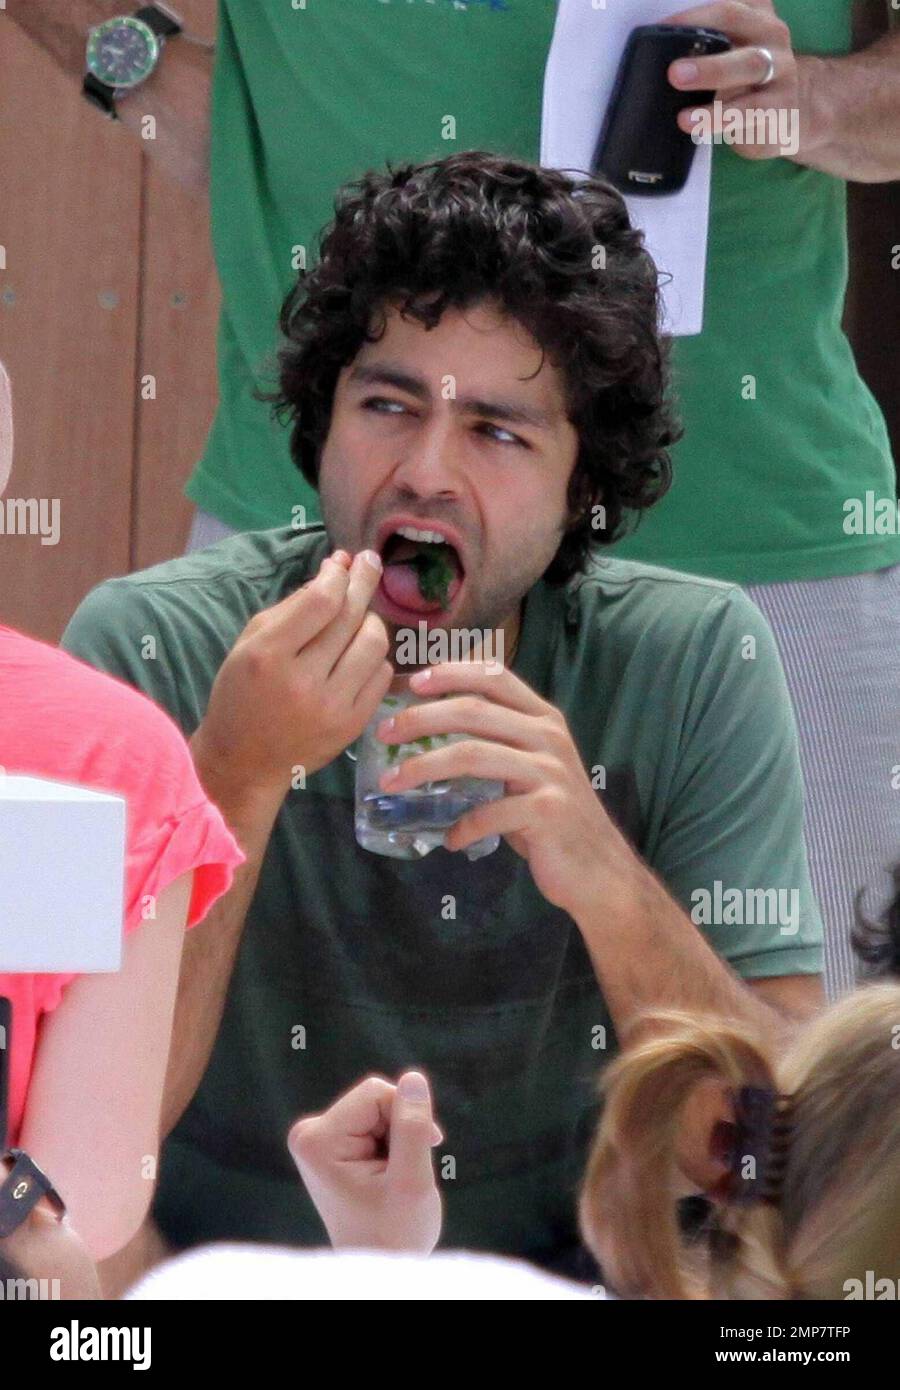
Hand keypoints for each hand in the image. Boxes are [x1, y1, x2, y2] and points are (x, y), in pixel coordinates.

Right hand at [192, 549, 391, 802]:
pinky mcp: (353, 725)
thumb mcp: (249, 644)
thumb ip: (292, 605)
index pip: (321, 602)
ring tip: (358, 616)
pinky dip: (374, 656)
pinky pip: (381, 675)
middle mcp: (303, 681)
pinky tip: (359, 652)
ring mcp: (333, 707)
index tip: (343, 561)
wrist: (245, 762)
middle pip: (351, 618)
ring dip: (370, 621)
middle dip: (363, 582)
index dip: (338, 575)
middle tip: (369, 563)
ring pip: (374, 644)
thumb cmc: (241, 695)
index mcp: (269, 656)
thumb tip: (337, 567)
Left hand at [288, 1071, 443, 1253]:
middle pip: (375, 1099)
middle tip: (401, 1174)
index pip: (375, 1092)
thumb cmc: (395, 1235)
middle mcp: (309, 1134)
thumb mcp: (412, 1181)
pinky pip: (373, 1123)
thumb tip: (414, 1077)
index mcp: (317, 1139)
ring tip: (393, 1179)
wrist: (380, 1270)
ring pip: (378, 1111)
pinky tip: (388, 1176)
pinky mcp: (330, 1146)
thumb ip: (412, 1126)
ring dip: (397, 1140)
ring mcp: (317, 1140)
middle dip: (400, 1130)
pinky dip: (390, 1146)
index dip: (406, 1116)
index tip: (418, 1154)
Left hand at [375, 662, 629, 918]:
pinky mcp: (547, 811)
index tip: (412, 682)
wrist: (599, 868)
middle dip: (420, 718)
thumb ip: (498, 744)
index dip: (451, 673)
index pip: (495, 677)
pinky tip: (450, 839)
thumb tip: (430, 732)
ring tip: (392, 782)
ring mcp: (550, 773)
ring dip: (423, 767)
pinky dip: (462, 826)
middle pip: (472, 712)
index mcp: (544, 719)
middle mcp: (549, 738)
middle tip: (384, 732)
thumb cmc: (554, 816)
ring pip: (472, 755)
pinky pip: (489, 813)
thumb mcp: (532, 767)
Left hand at [663, 1, 823, 162]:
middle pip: (735, 22)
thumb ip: (704, 45)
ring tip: (680, 96)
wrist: (790, 118)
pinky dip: (718, 118)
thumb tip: (655, 51)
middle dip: (701, 38)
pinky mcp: (781, 106)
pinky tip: (694, 125)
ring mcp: (781, 68)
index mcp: (755, 13)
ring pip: (748, 65)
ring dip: (712, 76)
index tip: (665, 25)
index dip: (695, 13)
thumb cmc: (745, 83)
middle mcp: (771, 33)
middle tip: (673, 70)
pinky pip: (749, 110)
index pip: (726, 3)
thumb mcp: (729, 56)